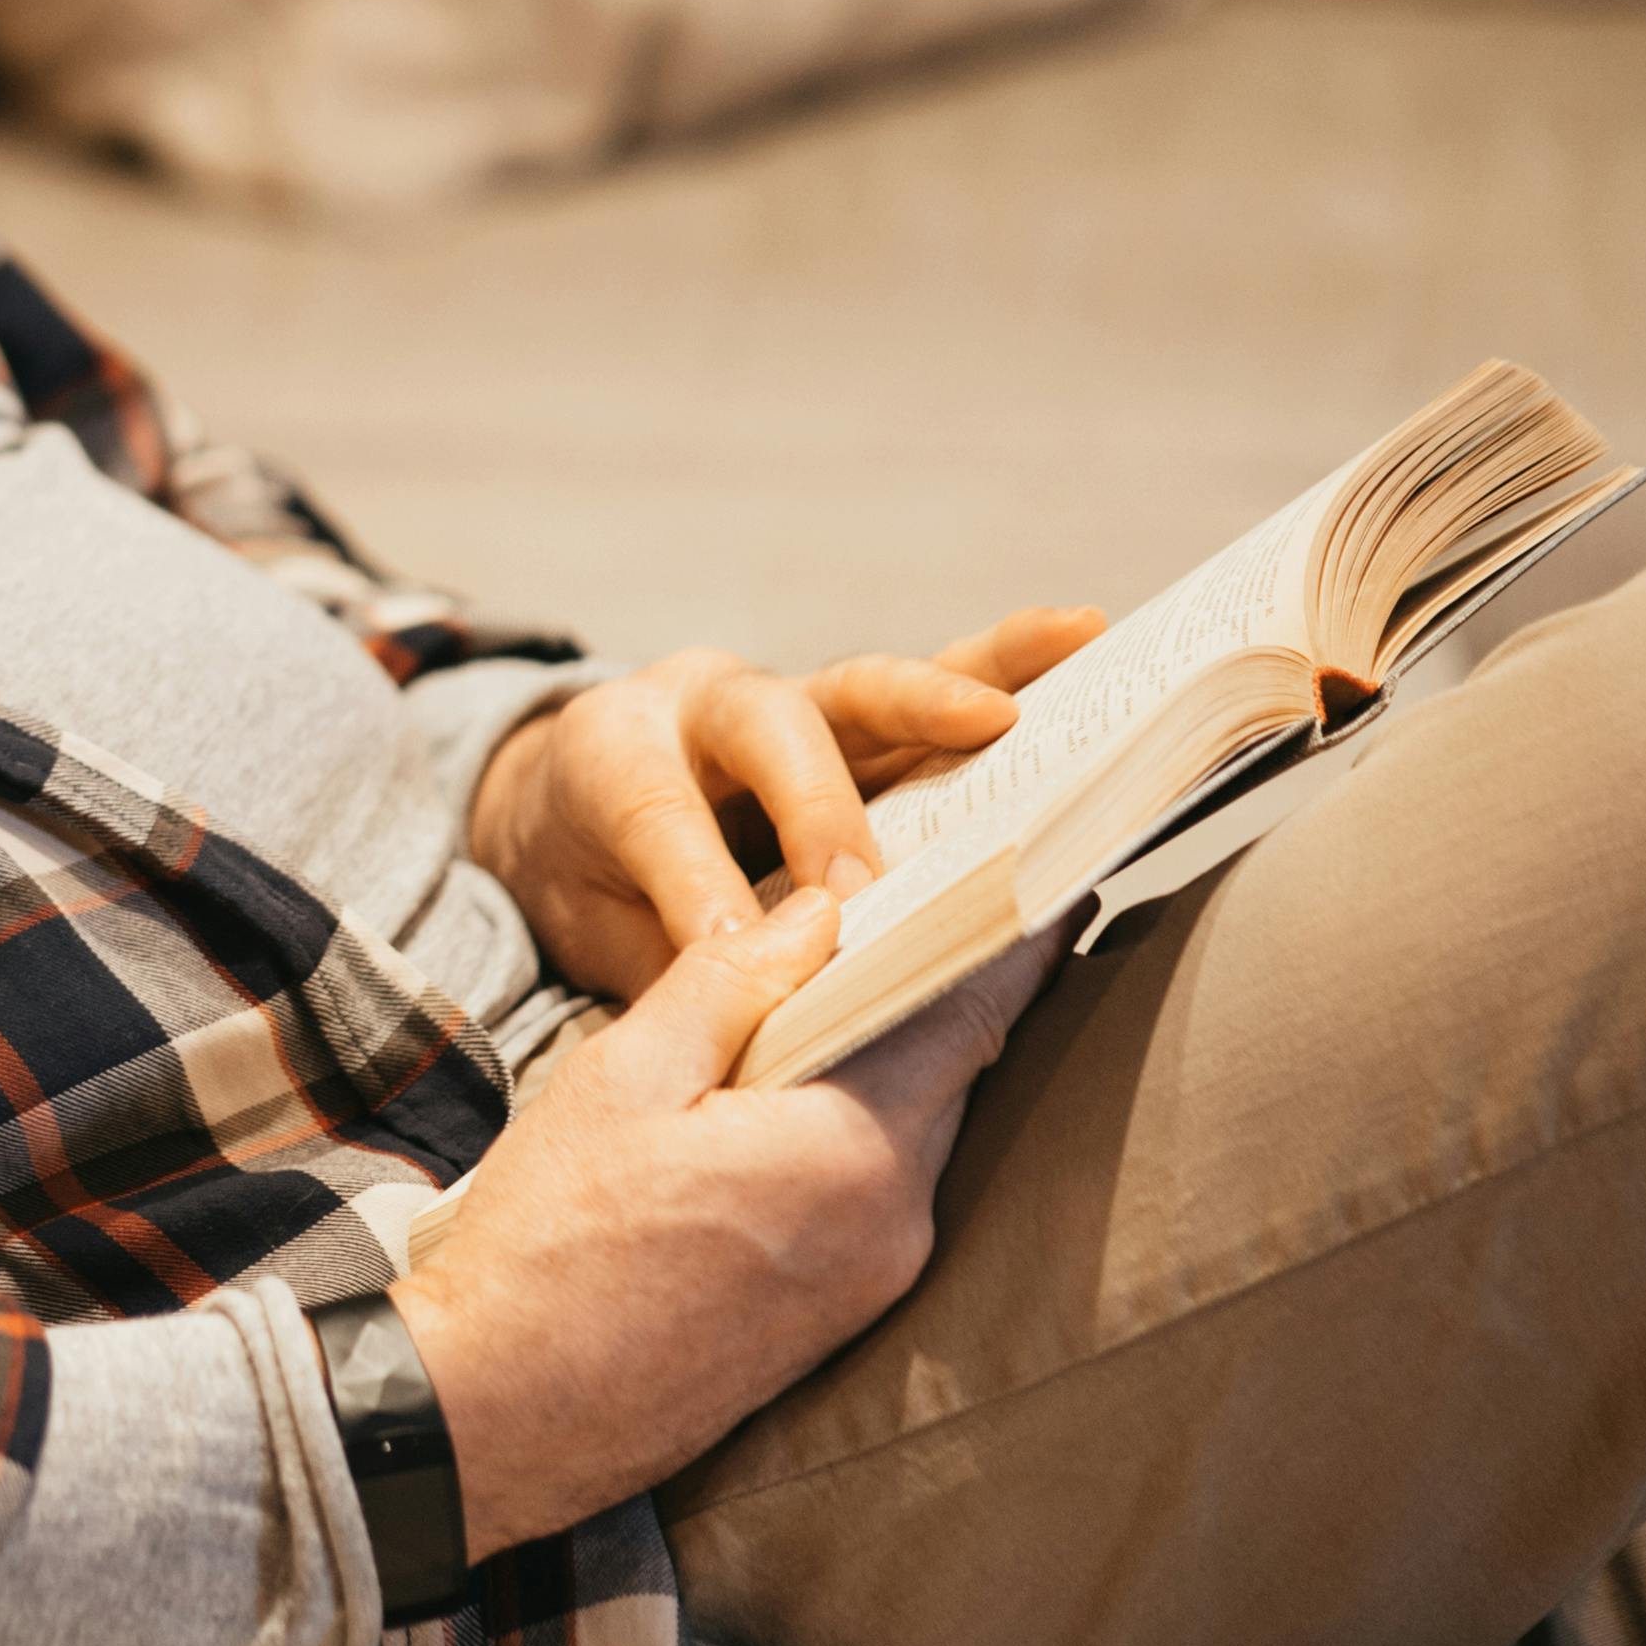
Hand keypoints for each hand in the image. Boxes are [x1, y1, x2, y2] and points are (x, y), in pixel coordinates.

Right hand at [391, 906, 1069, 1560]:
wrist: (500, 1415)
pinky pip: (874, 1190)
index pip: (974, 1010)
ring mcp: (872, 1283)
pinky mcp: (838, 1320)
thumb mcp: (626, 1075)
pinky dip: (853, 1126)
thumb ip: (732, 979)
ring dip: (882, 1059)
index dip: (1013, 930)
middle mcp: (893, 1225)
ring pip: (910, 1131)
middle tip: (907, 901)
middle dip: (932, 985)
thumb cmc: (548, 1244)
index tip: (1046, 867)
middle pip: (949, 1070)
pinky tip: (780, 1097)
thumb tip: (819, 910)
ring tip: (817, 992)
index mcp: (856, 1152)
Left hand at [465, 609, 1106, 998]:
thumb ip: (668, 953)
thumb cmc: (590, 869)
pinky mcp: (853, 719)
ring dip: (955, 698)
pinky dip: (1003, 670)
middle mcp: (703, 703)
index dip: (699, 887)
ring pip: (871, 691)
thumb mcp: (588, 919)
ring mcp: (787, 700)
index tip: (736, 959)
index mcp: (611, 750)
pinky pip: (930, 692)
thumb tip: (766, 1006)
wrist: (566, 800)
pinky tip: (1079, 639)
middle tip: (858, 893)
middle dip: (821, 813)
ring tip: (1029, 706)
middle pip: (772, 730)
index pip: (658, 814)